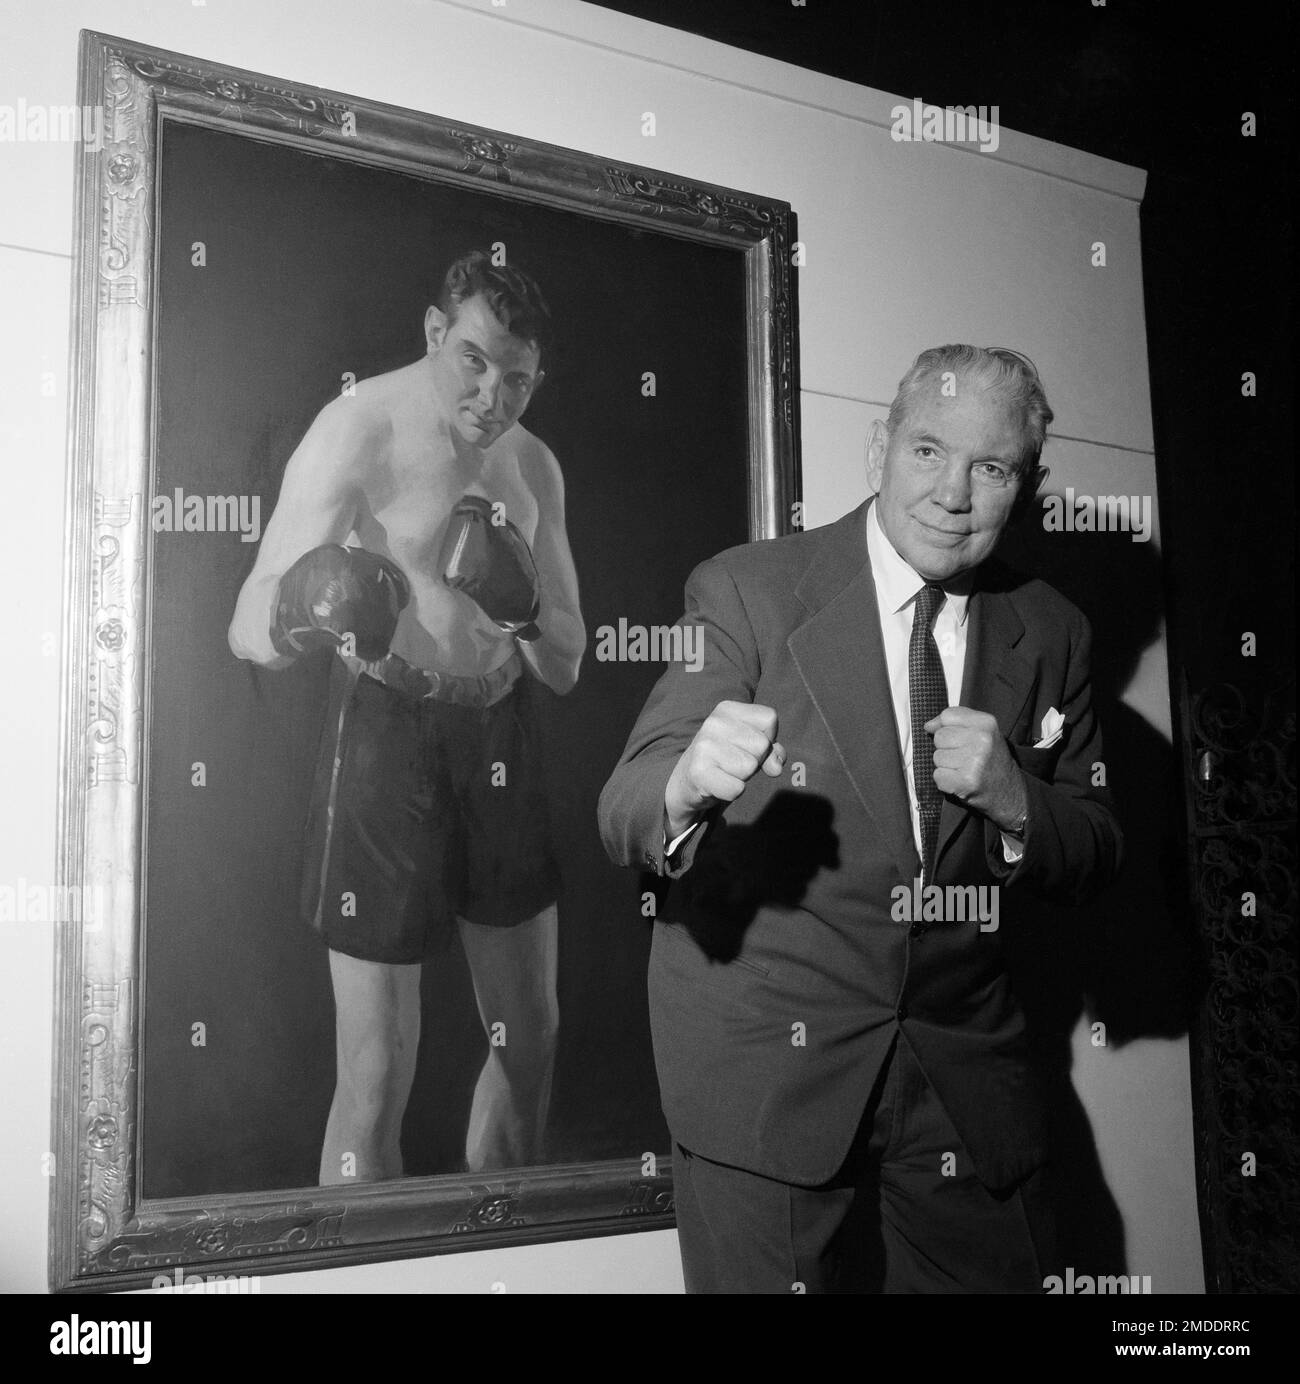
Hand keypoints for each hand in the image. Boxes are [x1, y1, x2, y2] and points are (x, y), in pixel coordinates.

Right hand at [664, 700, 784, 836]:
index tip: (748, 744)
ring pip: (750, 767)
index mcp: (726, 709)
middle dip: (755, 759)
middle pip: (762, 745)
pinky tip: (718, 784)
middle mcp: (713, 723)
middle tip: (733, 762)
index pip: (769, 718)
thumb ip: (772, 750)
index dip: (768, 737)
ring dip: (742, 776)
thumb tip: (775, 768)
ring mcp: (704, 747)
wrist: (687, 782)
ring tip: (724, 772)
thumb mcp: (751, 746)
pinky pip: (737, 788)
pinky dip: (732, 791)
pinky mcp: (699, 772)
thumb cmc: (726, 759)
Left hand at [924, 706, 1026, 831]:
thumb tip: (929, 725)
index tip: (957, 738)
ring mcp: (974, 761)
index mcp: (986, 723)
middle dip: (946, 748)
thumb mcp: (983, 732)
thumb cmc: (992, 761)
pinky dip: (945, 781)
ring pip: (937, 757)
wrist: (1010, 792)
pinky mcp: (966, 781)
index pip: (948, 716)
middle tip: (964, 758)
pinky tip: (961, 781)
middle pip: (940, 737)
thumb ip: (957, 722)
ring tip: (964, 770)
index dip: (946, 727)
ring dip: (946, 766)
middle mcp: (982, 739)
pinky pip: (938, 775)